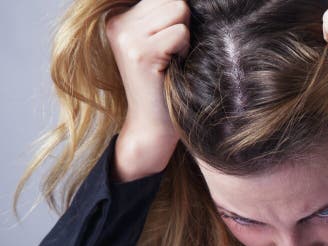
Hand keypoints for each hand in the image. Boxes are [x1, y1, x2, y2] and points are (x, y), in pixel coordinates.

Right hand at [105, 0, 190, 181]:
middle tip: (170, 55)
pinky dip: (185, 50)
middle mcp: (117, 23)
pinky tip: (172, 67)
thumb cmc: (165, 84)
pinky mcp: (140, 52)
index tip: (166, 46)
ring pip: (177, 9)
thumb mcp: (158, 44)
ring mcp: (126, 37)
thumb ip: (164, 17)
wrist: (153, 125)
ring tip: (170, 60)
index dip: (176, 18)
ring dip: (184, 36)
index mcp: (119, 18)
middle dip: (181, 24)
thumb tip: (184, 1)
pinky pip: (180, 32)